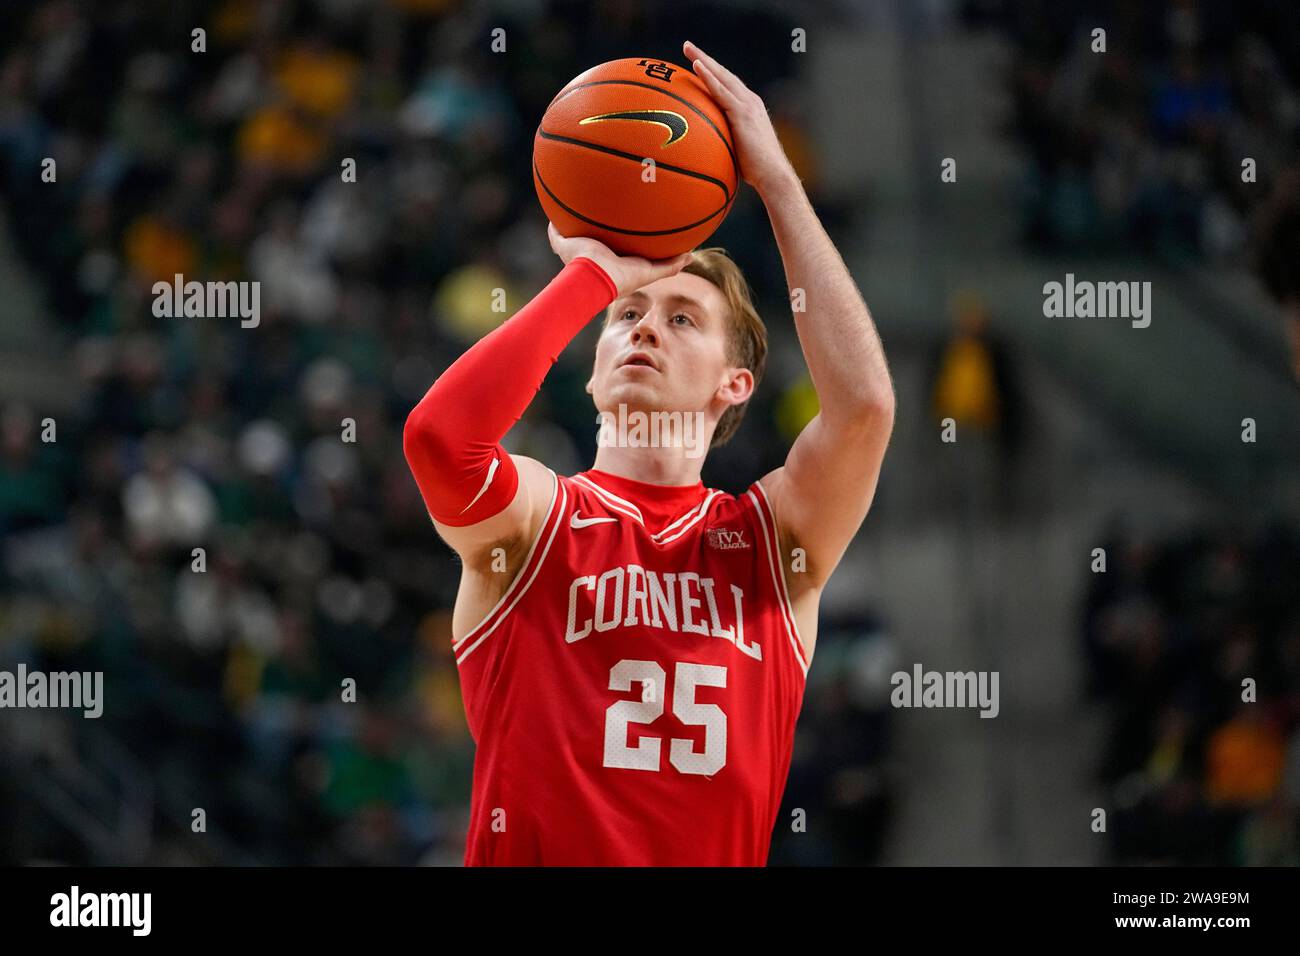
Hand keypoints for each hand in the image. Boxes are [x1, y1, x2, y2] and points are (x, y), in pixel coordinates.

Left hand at [547, 222, 691, 297]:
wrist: (591, 277)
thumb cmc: (578, 262)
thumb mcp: (565, 243)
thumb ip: (557, 233)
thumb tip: (551, 220)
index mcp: (612, 260)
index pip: (623, 250)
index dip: (631, 243)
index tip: (637, 234)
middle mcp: (628, 266)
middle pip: (645, 257)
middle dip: (655, 250)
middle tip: (665, 238)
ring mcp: (640, 272)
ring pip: (661, 264)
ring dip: (673, 257)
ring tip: (685, 246)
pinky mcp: (648, 275)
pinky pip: (668, 268)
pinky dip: (680, 261)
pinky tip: (691, 254)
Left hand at [683, 40, 794, 194]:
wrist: (773, 174)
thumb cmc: (756, 172)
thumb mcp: (738, 153)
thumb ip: (724, 144)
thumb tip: (706, 153)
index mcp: (749, 108)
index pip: (728, 86)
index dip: (713, 73)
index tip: (697, 63)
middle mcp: (750, 101)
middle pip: (723, 74)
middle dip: (705, 58)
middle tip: (687, 46)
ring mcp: (747, 105)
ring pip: (721, 76)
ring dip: (704, 60)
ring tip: (687, 48)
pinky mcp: (742, 113)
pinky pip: (721, 90)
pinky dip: (708, 76)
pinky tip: (696, 66)